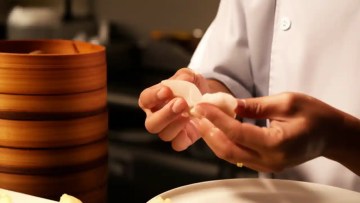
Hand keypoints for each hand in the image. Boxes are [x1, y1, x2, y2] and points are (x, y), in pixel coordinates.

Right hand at [138, 68, 209, 150]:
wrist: (208, 98)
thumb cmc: (192, 86)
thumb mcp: (189, 76)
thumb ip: (184, 76)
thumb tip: (183, 80)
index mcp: (153, 100)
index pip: (145, 99)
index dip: (153, 96)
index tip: (166, 91)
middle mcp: (156, 117)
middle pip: (151, 123)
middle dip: (165, 114)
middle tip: (181, 103)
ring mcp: (168, 130)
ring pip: (164, 134)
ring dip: (177, 124)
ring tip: (190, 112)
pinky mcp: (182, 139)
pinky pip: (177, 144)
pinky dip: (184, 137)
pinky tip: (193, 126)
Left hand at [192, 92, 359, 173]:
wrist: (331, 134)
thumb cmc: (315, 116)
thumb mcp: (287, 102)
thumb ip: (256, 106)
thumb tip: (230, 105)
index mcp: (277, 142)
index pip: (237, 132)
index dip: (216, 118)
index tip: (202, 106)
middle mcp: (270, 159)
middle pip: (228, 149)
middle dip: (208, 130)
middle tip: (195, 113)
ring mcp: (267, 165)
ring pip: (230, 155)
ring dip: (212, 137)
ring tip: (201, 120)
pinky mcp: (265, 164)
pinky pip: (238, 155)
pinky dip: (224, 142)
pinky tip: (216, 129)